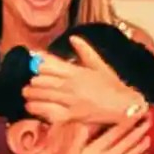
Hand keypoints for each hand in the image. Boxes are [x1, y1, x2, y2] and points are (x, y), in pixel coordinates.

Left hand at [23, 36, 146, 124]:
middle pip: (40, 81)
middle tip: (30, 85)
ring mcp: (69, 101)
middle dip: (33, 82)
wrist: (125, 106)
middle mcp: (70, 85)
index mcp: (76, 72)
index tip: (34, 68)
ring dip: (30, 94)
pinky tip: (31, 107)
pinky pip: (46, 111)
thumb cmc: (112, 86)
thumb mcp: (100, 65)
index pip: (48, 65)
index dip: (37, 66)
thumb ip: (85, 51)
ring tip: (28, 95)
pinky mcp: (69, 116)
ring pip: (40, 95)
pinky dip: (35, 108)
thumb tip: (73, 37)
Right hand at [49, 115, 151, 153]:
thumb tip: (84, 122)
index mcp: (96, 151)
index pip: (116, 132)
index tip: (136, 111)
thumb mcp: (67, 153)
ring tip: (149, 135)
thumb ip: (78, 137)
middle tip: (148, 119)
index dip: (128, 120)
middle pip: (128, 142)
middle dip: (139, 129)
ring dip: (142, 144)